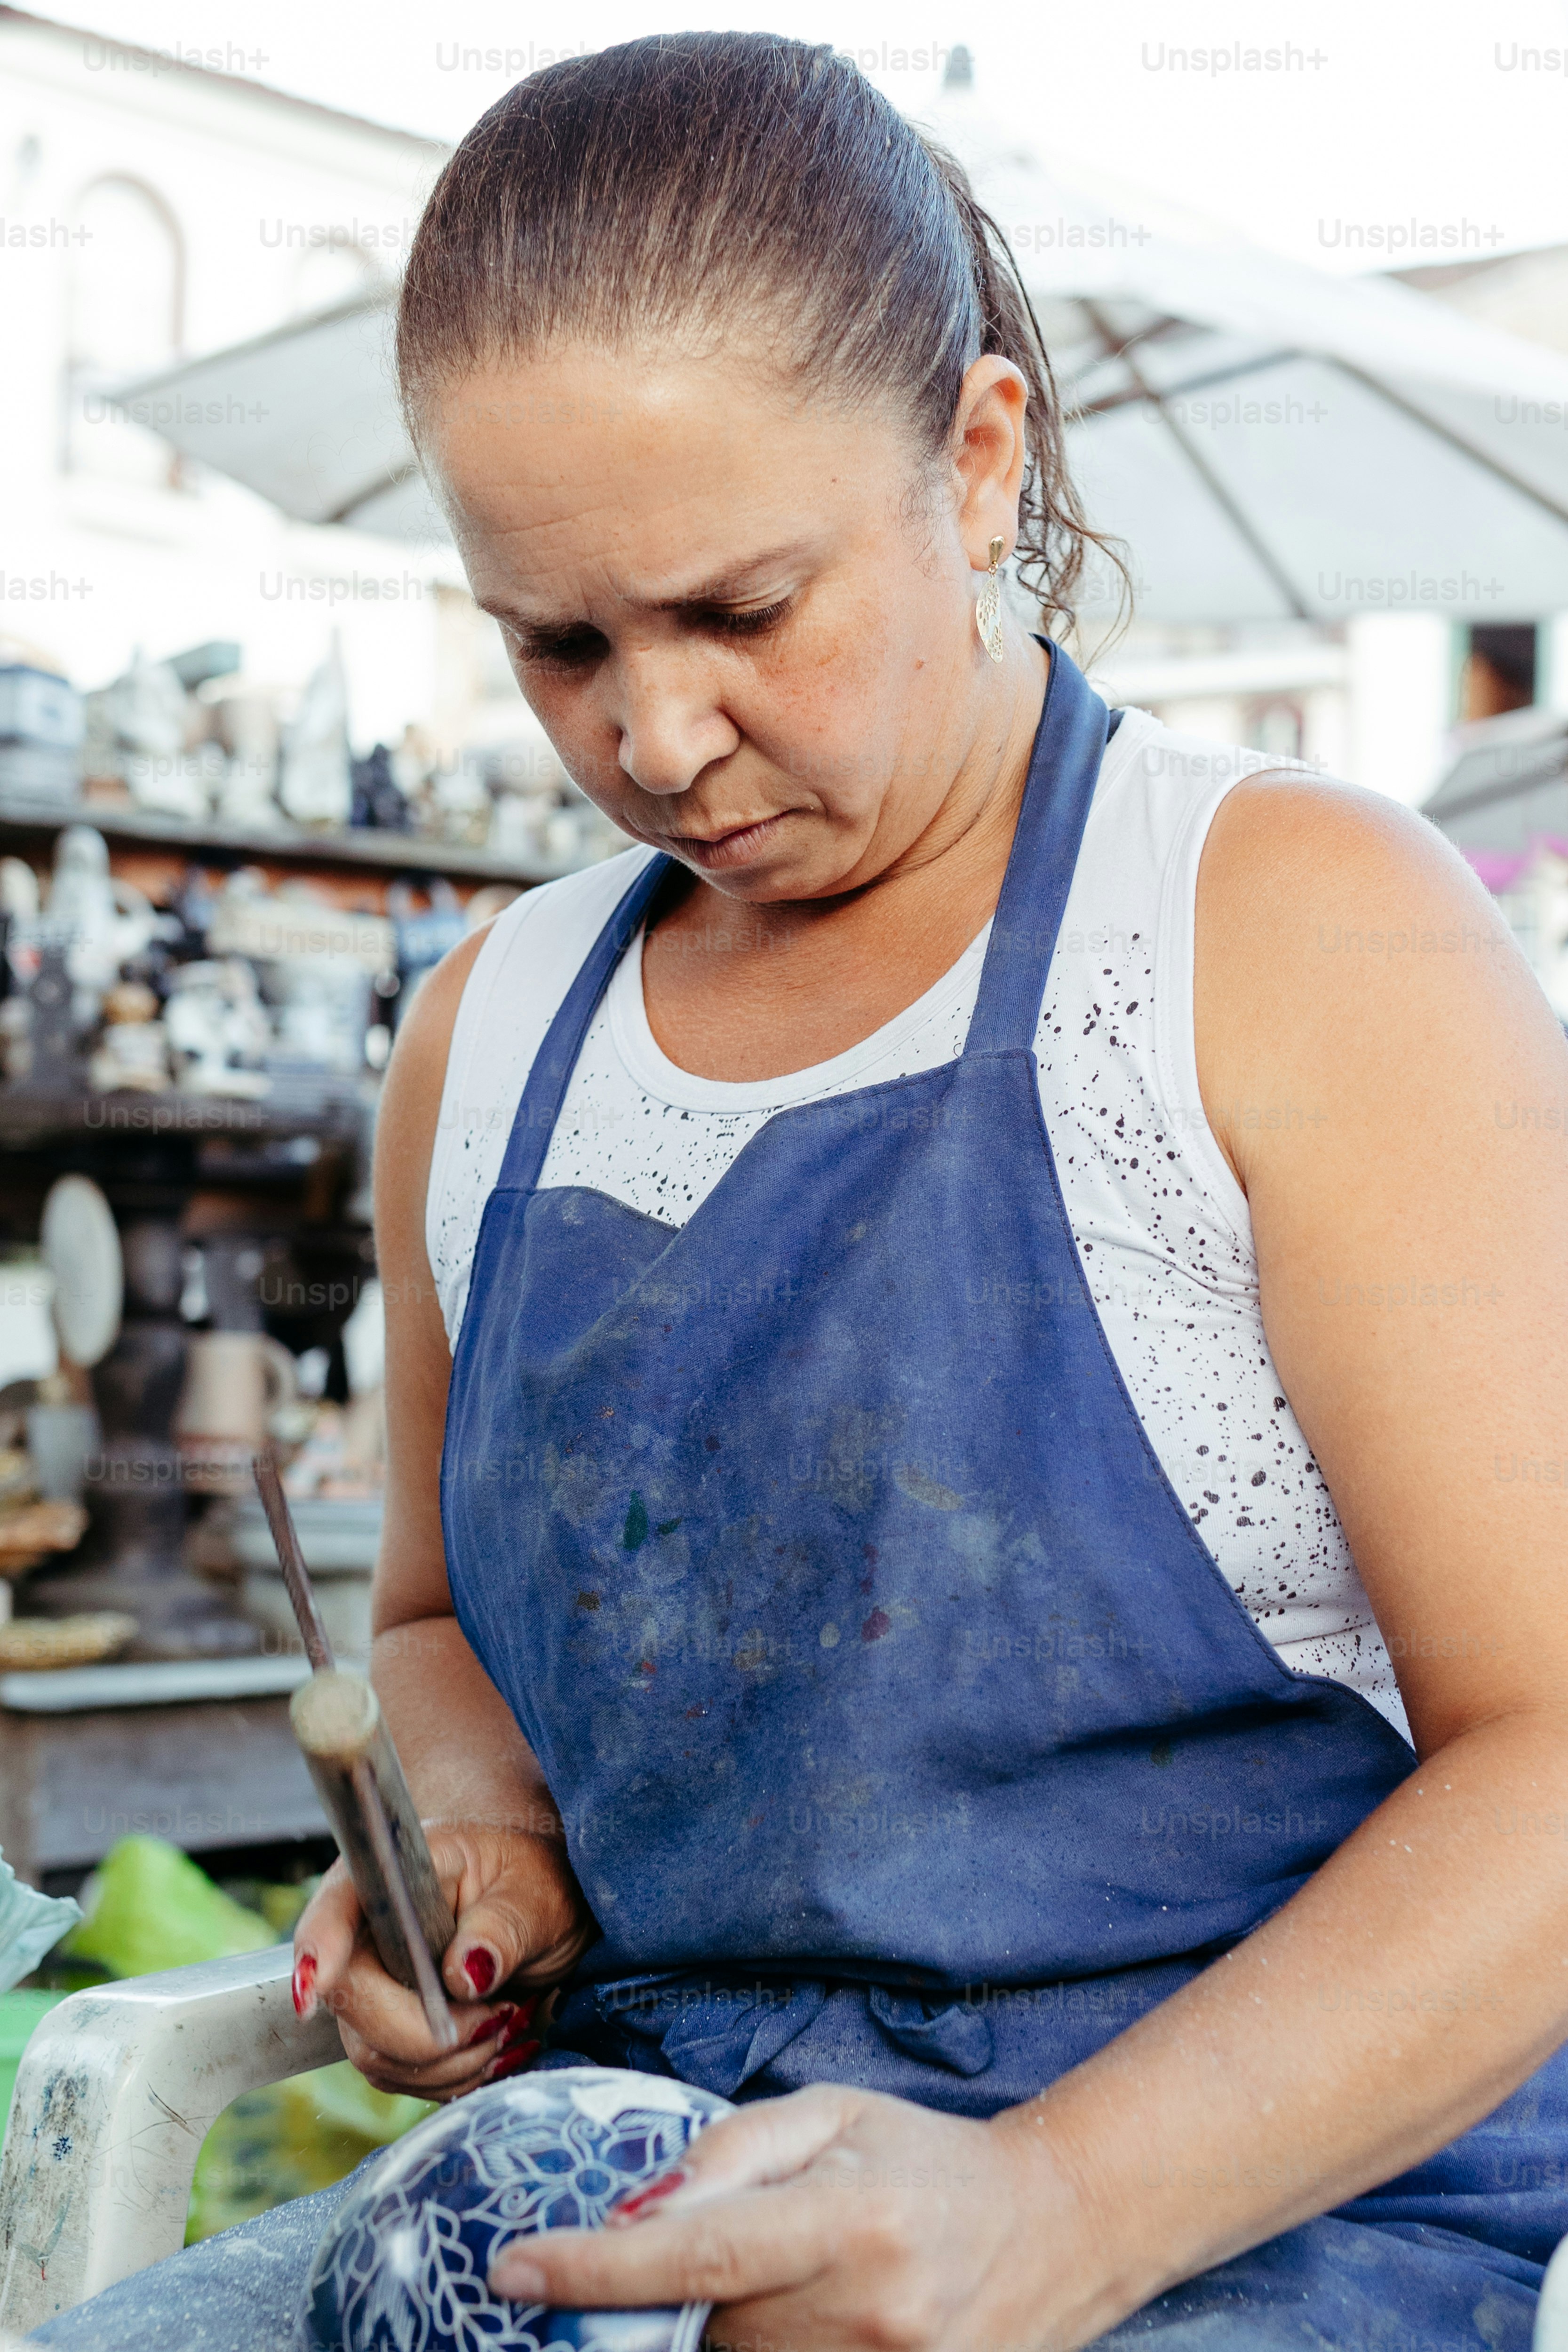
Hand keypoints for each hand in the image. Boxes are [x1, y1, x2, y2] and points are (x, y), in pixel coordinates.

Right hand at [293, 1820, 592, 2100]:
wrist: (535, 1909)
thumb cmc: (533, 1884)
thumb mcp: (537, 1893)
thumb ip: (504, 1926)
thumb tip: (464, 1975)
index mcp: (399, 1874)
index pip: (340, 1902)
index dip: (320, 1942)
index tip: (318, 1982)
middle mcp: (369, 1930)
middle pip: (350, 1999)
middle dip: (424, 2031)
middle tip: (499, 2016)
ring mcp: (371, 1986)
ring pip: (375, 2053)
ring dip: (450, 2059)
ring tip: (507, 2020)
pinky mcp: (386, 2032)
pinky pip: (401, 2076)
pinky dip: (454, 2074)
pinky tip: (494, 2042)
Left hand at [488, 2084, 1096, 2351]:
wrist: (1052, 2229)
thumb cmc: (923, 2159)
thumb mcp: (829, 2115)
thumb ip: (728, 2153)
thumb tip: (634, 2216)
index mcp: (848, 2218)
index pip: (695, 2254)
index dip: (594, 2272)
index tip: (515, 2271)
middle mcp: (869, 2312)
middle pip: (708, 2330)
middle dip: (676, 2303)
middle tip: (710, 2265)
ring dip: (725, 2339)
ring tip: (781, 2294)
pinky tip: (790, 2323)